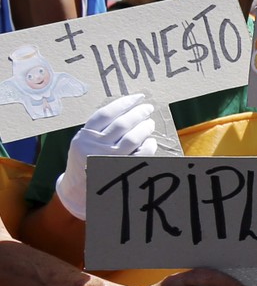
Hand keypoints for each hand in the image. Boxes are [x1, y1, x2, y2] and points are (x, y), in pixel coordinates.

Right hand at [58, 93, 158, 219]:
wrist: (77, 188)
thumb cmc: (85, 158)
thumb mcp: (85, 140)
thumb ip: (100, 127)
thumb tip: (129, 107)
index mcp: (85, 135)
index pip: (106, 114)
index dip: (124, 103)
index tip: (138, 97)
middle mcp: (94, 146)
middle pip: (121, 124)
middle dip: (138, 113)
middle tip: (148, 108)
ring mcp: (107, 159)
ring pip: (132, 139)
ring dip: (145, 128)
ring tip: (150, 123)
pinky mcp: (119, 170)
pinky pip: (139, 155)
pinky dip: (148, 146)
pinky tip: (150, 141)